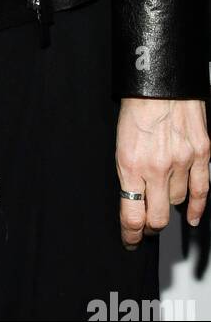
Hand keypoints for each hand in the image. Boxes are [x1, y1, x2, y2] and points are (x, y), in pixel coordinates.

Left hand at [116, 97, 209, 247]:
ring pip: (175, 201)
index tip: (129, 239)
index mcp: (129, 164)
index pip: (131, 214)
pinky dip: (196, 207)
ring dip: (167, 204)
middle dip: (149, 227)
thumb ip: (128, 171)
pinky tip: (190, 217)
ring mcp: (182, 162)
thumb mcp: (120, 142)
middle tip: (146, 227)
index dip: (131, 234)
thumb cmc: (136, 106)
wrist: (160, 81)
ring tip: (160, 199)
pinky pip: (201, 190)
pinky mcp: (201, 155)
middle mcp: (156, 167)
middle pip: (156, 218)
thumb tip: (133, 197)